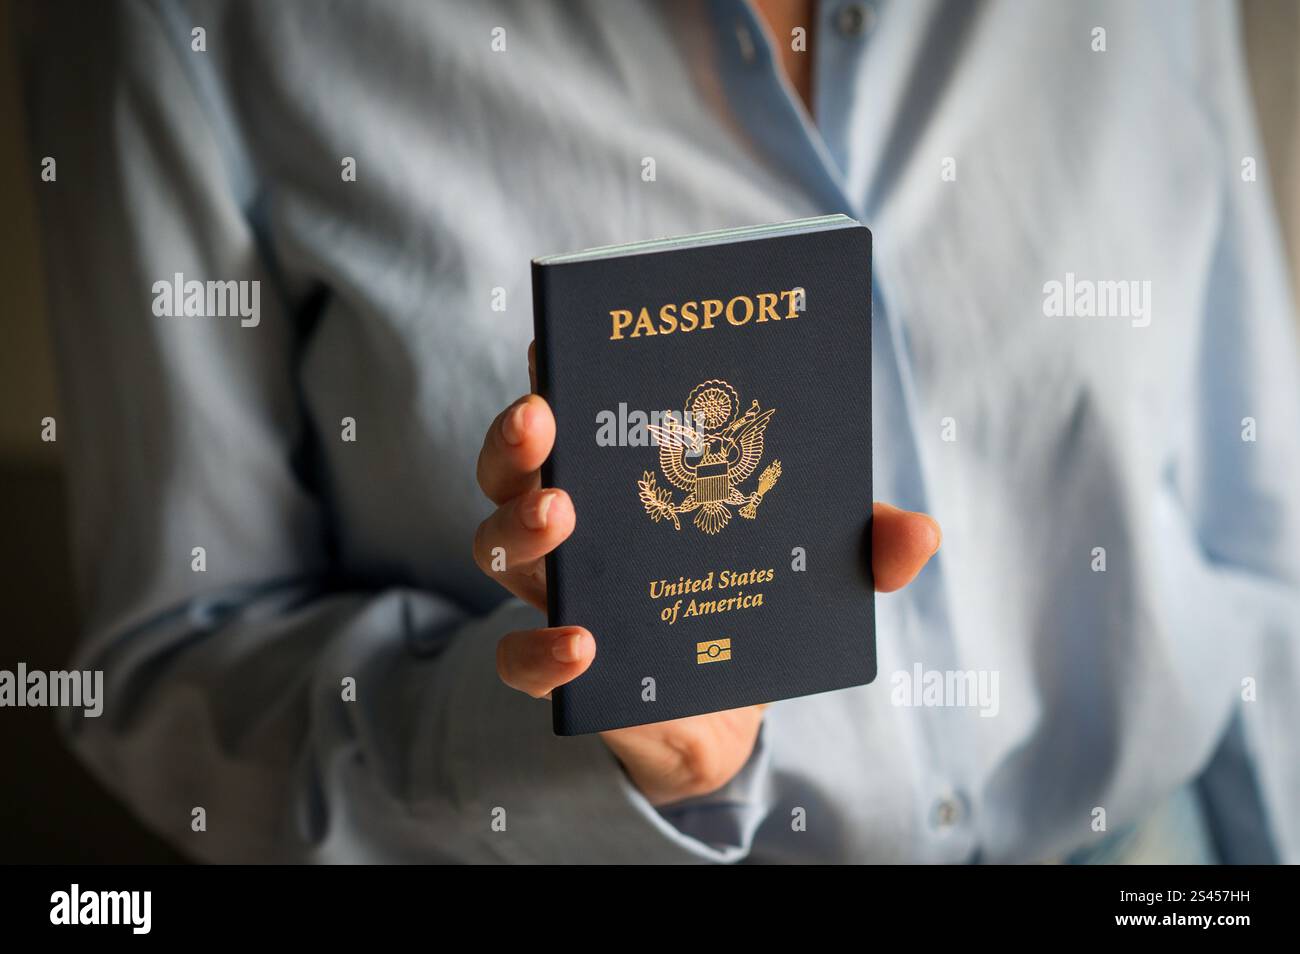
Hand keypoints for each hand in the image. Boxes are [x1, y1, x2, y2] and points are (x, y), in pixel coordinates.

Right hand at [473, 343, 940, 806]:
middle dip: (519, 438)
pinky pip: (518, 662)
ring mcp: (560, 597)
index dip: (556, 378)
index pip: (573, 420)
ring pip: (500, 550)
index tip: (560, 341)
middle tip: (544, 414)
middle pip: (512, 472)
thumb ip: (864, 545)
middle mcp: (573, 532)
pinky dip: (538, 651)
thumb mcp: (814, 563)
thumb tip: (919, 533)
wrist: (726, 711)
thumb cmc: (747, 602)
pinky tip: (581, 644)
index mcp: (621, 483)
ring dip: (523, 526)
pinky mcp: (565, 673)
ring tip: (560, 514)